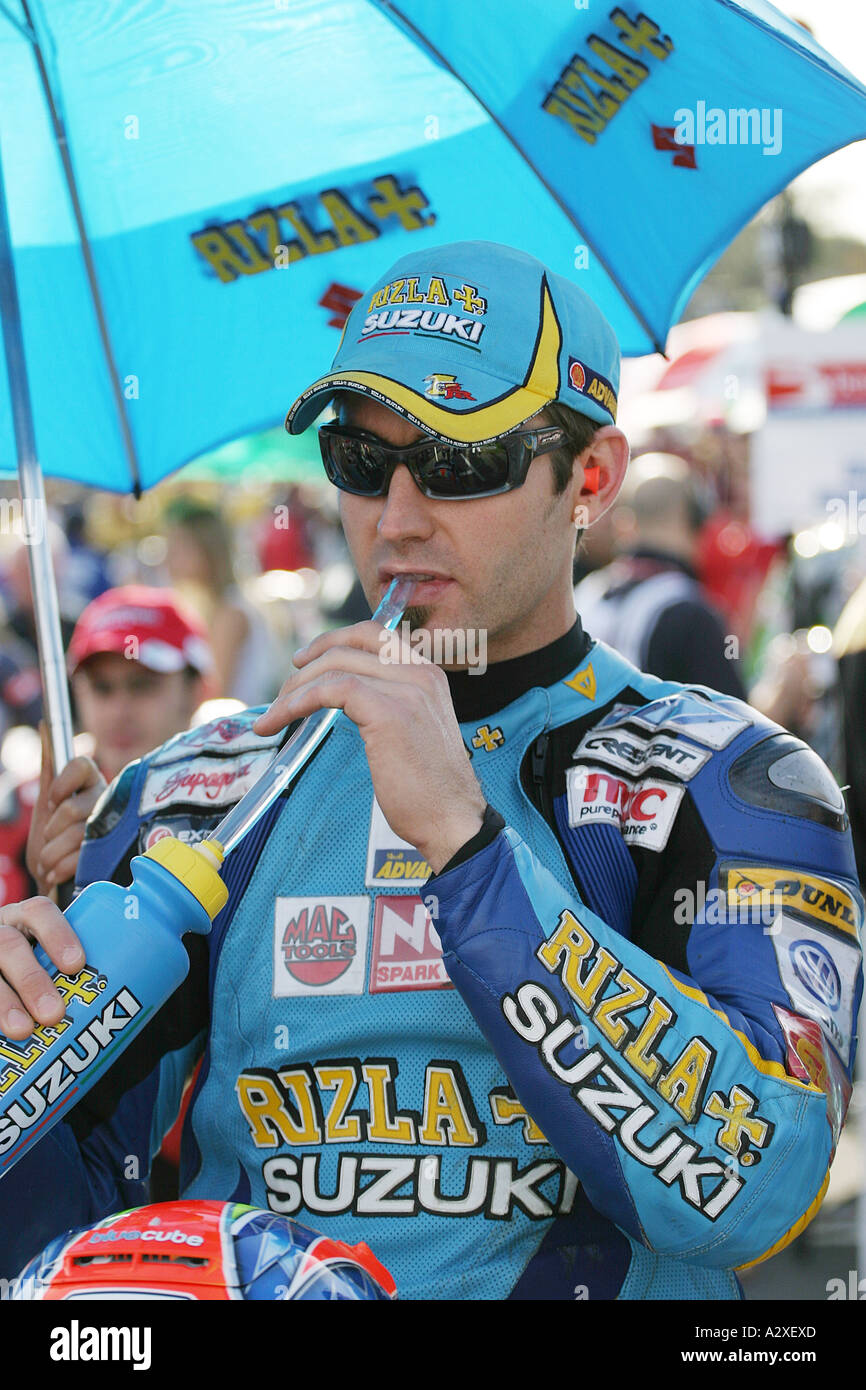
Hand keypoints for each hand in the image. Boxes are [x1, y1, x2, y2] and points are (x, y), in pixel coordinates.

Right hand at [0, 896, 85, 1038]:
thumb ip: (77, 971)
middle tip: (54, 1014)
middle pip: (9, 945)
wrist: (8, 978)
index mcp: (24, 919)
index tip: (76, 965)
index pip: (39, 911)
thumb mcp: (51, 959)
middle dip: (32, 980)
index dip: (57, 934)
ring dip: (4, 1002)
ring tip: (23, 1031)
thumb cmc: (40, 968)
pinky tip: (2, 1034)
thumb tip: (132, 1004)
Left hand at [26, 723, 106, 896]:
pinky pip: (84, 858)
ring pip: (77, 835)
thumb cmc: (51, 838)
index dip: (63, 783)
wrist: (54, 877)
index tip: (51, 801)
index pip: (82, 766)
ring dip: (53, 853)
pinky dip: (63, 867)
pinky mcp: (111, 854)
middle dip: (51, 831)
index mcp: (89, 784)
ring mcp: (109, 828)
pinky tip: (58, 871)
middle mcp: (104, 802)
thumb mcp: (46, 803)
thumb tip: (45, 724)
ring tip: (48, 861)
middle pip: (74, 808)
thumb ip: (49, 765)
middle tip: (46, 840)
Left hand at [253, 621, 486, 873]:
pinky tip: (285, 718)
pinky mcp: (389, 713)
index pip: (374, 634)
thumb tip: (344, 699)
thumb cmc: (430, 791)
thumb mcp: (413, 733)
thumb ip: (389, 706)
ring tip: (273, 717)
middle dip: (308, 662)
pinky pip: (333, 689)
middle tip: (283, 691)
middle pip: (350, 644)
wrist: (453, 820)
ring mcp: (407, 690)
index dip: (334, 641)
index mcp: (428, 675)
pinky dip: (301, 701)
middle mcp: (421, 674)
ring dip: (294, 690)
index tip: (305, 660)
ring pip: (336, 666)